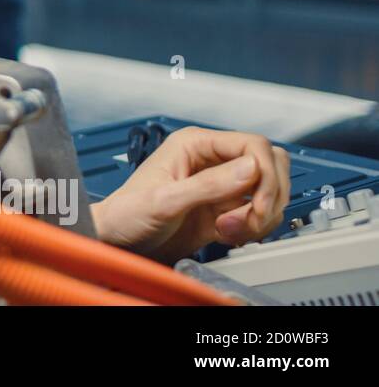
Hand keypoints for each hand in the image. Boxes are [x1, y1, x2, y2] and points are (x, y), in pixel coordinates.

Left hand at [90, 127, 290, 264]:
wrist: (117, 242)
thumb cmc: (125, 215)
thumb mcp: (165, 200)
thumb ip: (208, 185)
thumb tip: (251, 168)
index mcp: (195, 144)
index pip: (253, 145)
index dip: (266, 174)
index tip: (259, 203)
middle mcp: (211, 160)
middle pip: (270, 165)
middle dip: (268, 195)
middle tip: (251, 218)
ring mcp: (220, 185)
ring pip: (269, 190)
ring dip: (261, 215)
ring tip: (229, 229)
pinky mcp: (224, 209)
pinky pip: (259, 213)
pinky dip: (254, 227)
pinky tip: (226, 234)